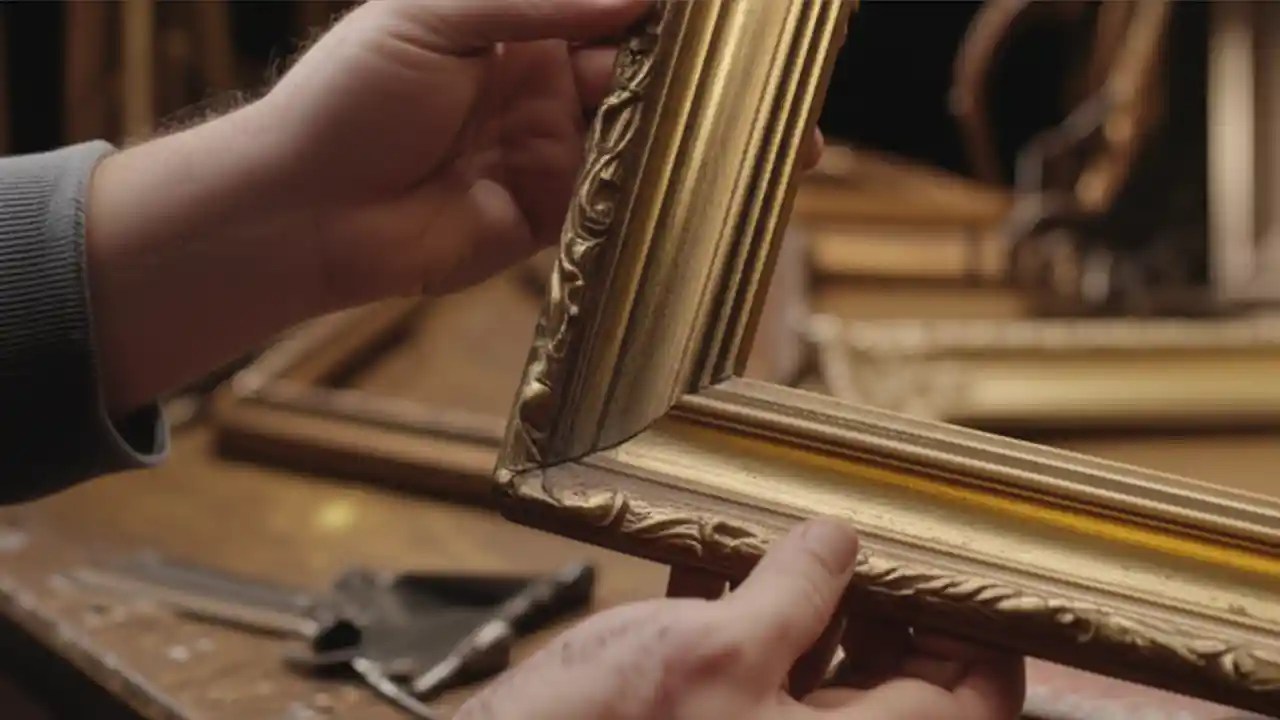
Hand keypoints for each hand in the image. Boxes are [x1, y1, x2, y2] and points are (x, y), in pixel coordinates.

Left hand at [85, 0, 823, 411]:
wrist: (301, 214)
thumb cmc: (348, 98)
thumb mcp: (435, 16)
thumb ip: (540, 2)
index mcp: (514, 23)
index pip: (613, 10)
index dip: (673, 16)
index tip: (741, 22)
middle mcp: (539, 85)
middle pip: (642, 76)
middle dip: (708, 82)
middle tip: (781, 87)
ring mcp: (547, 154)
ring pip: (640, 142)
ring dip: (702, 144)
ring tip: (782, 143)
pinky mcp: (546, 219)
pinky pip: (614, 206)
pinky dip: (662, 200)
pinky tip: (718, 193)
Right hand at [456, 518, 1024, 719]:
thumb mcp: (719, 649)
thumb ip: (794, 591)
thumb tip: (840, 542)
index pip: (972, 701)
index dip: (979, 628)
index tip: (964, 564)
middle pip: (897, 676)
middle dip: (883, 597)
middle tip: (870, 526)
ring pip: (819, 668)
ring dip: (809, 598)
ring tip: (793, 531)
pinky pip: (753, 673)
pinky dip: (744, 619)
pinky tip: (715, 565)